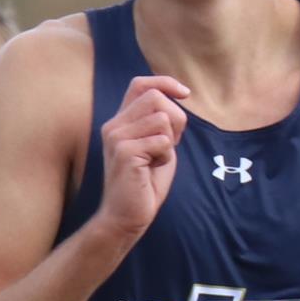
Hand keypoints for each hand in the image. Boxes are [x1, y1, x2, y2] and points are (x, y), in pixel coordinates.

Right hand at [92, 75, 188, 240]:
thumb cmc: (144, 184)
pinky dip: (166, 156)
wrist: (125, 217)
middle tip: (172, 144)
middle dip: (176, 118)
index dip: (165, 82)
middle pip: (156, 97)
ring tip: (157, 159)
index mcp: (120, 122)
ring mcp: (117, 137)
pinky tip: (152, 169)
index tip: (185, 93)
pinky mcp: (125, 152)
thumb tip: (177, 97)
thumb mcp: (155, 145)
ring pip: (162, 118)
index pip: (140, 84)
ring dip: (170, 141)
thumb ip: (160, 122)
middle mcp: (114, 125)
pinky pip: (163, 141)